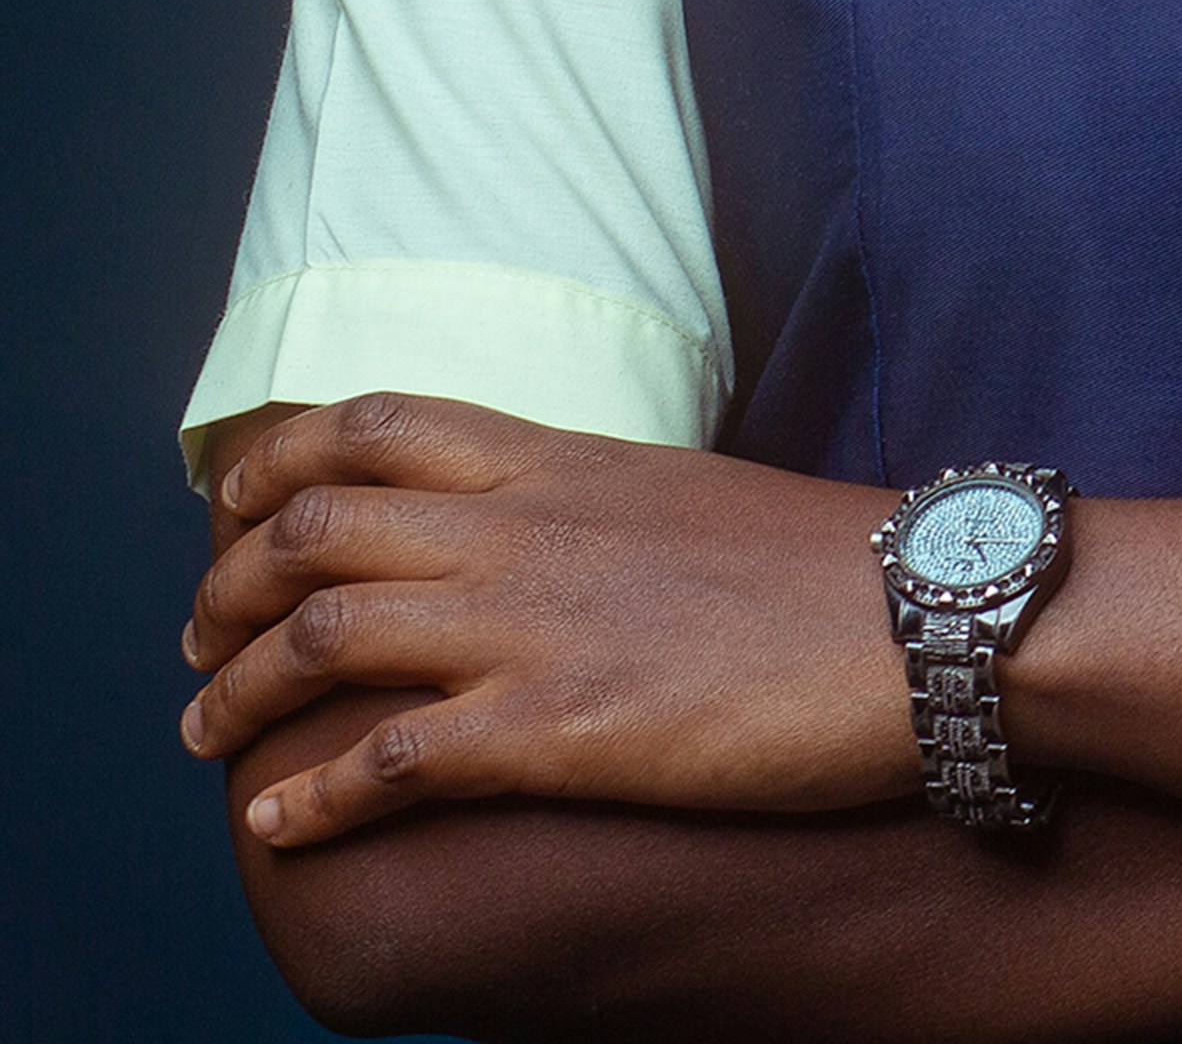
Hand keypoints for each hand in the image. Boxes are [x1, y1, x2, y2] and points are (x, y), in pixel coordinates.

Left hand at [182, 394, 915, 848]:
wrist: (914, 616)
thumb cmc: (817, 564)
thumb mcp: (679, 493)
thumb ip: (586, 503)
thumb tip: (539, 533)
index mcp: (557, 460)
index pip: (374, 423)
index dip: (278, 461)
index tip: (233, 508)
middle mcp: (522, 530)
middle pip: (317, 528)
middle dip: (228, 585)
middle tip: (200, 641)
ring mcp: (532, 626)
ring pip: (323, 635)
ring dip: (239, 690)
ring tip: (207, 733)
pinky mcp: (558, 729)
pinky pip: (390, 761)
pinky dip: (314, 796)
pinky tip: (282, 825)